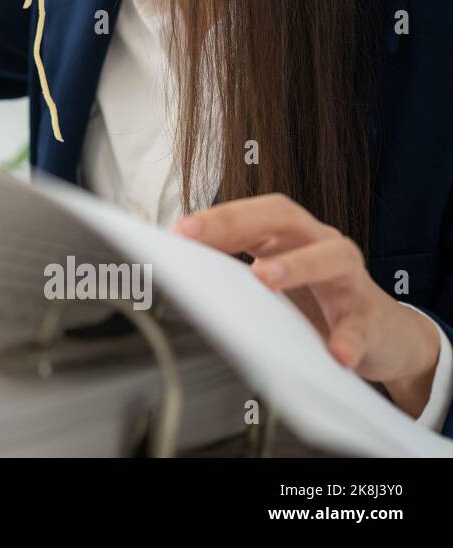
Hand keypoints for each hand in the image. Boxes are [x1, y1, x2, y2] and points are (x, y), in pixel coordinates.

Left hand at [171, 194, 441, 417]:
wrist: (386, 336)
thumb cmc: (319, 302)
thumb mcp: (274, 283)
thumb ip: (235, 272)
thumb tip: (180, 271)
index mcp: (292, 237)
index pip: (253, 214)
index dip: (217, 217)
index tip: (179, 230)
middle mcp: (322, 245)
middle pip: (285, 218)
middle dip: (239, 222)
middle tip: (201, 238)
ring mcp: (351, 279)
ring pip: (330, 258)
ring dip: (295, 265)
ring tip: (264, 277)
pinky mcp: (372, 317)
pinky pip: (362, 325)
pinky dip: (348, 337)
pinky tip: (336, 352)